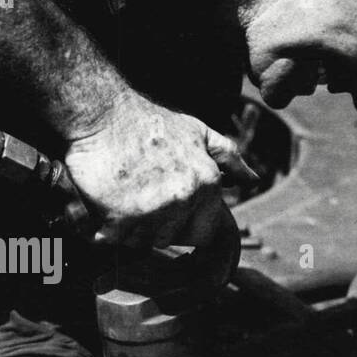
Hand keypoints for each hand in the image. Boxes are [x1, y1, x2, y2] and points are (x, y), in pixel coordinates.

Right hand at [63, 92, 257, 247]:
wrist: (104, 113)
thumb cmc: (151, 122)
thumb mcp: (198, 132)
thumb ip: (229, 157)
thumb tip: (253, 180)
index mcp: (206, 184)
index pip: (203, 234)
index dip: (184, 227)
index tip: (166, 213)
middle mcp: (183, 200)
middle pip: (168, 240)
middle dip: (153, 227)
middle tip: (137, 199)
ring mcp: (152, 210)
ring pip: (140, 242)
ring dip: (128, 229)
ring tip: (121, 199)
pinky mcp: (120, 217)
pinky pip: (113, 240)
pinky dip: (105, 229)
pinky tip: (104, 205)